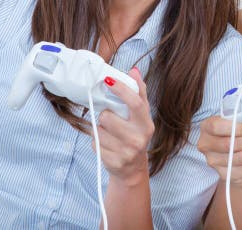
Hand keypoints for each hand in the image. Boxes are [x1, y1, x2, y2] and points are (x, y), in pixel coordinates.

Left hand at [93, 67, 154, 185]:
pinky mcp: (113, 161)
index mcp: (146, 124)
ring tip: (109, 134)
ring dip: (99, 129)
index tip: (107, 80)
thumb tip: (134, 71)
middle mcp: (139, 139)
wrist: (132, 169)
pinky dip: (96, 142)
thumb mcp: (141, 116)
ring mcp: (126, 152)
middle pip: (108, 117)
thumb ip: (139, 92)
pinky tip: (107, 145)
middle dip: (104, 115)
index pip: (135, 102)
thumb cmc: (135, 135)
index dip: (120, 89)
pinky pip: (95, 143)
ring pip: (98, 130)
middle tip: (110, 119)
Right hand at [198, 116, 241, 187]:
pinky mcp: (225, 176)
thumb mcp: (231, 121)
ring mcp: (214, 163)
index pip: (216, 127)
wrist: (229, 155)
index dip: (237, 127)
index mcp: (205, 128)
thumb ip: (238, 119)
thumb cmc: (233, 133)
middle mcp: (205, 147)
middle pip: (230, 144)